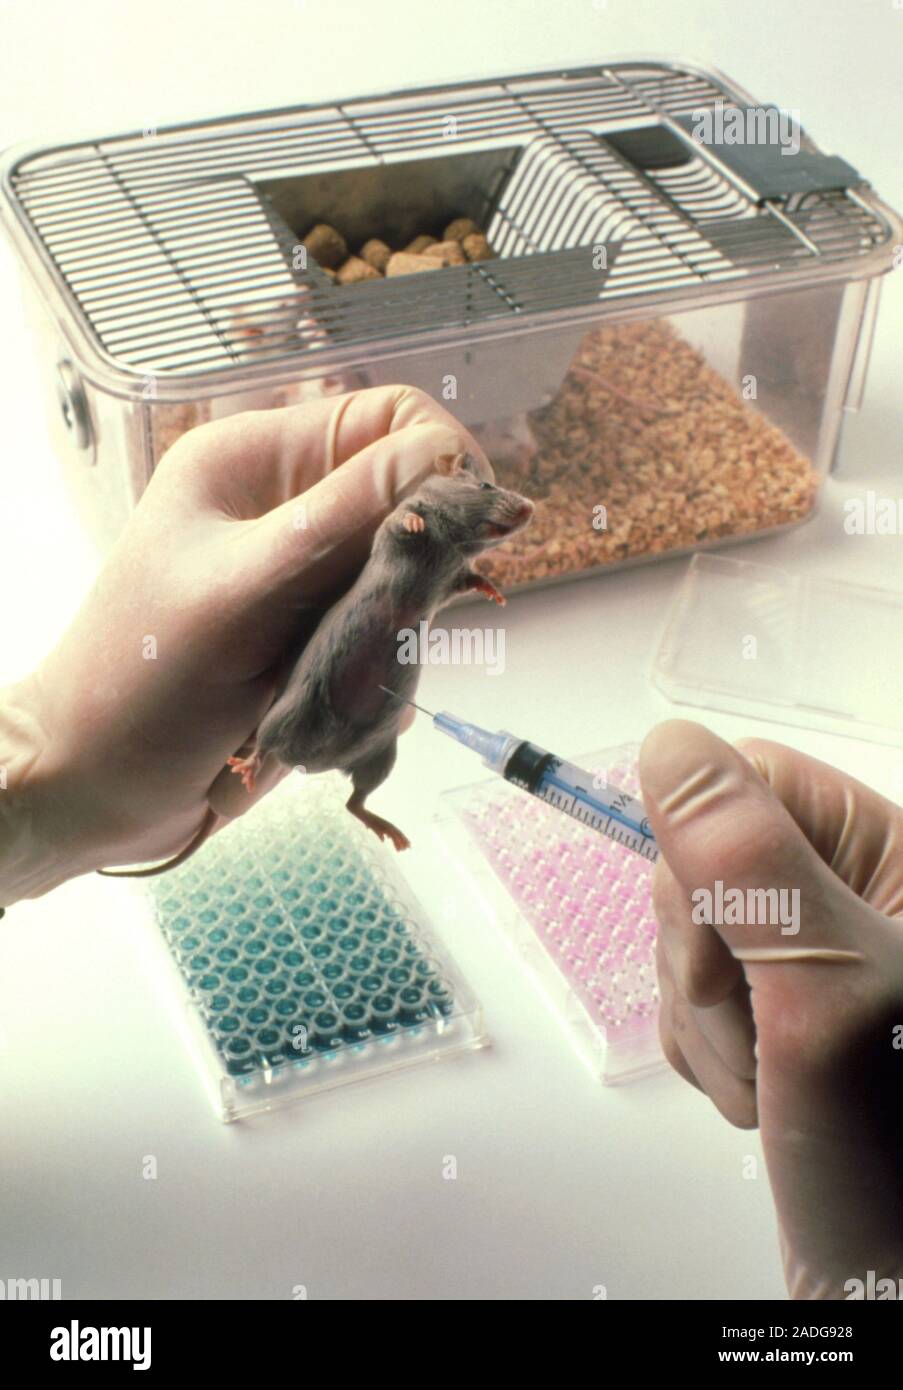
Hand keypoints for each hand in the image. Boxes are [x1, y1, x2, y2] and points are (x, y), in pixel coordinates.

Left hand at [2, 386, 486, 892]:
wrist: (98, 789)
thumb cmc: (141, 683)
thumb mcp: (243, 590)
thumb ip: (342, 519)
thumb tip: (449, 459)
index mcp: (254, 462)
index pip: (384, 419)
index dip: (439, 458)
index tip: (465, 528)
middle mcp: (285, 506)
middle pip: (406, 492)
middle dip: (423, 550)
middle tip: (407, 612)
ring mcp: (302, 572)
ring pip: (405, 565)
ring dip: (406, 614)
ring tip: (367, 662)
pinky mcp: (315, 631)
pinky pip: (386, 622)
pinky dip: (391, 655)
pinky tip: (369, 691)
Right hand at [639, 720, 902, 1298]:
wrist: (889, 1283)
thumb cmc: (892, 1154)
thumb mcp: (824, 993)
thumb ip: (747, 860)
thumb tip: (671, 745)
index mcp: (885, 854)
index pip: (744, 780)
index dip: (706, 859)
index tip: (724, 950)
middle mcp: (847, 893)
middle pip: (700, 859)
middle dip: (701, 964)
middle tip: (763, 1033)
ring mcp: (808, 951)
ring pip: (684, 930)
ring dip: (701, 1020)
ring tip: (769, 1080)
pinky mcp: (775, 1002)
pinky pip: (687, 989)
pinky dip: (700, 1047)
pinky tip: (755, 1091)